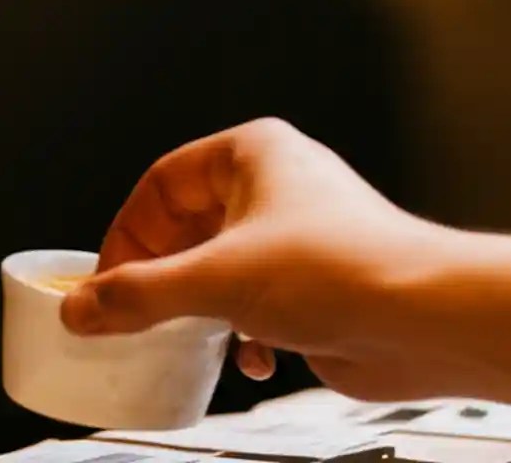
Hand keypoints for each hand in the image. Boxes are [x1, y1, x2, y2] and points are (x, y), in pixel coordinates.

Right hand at [60, 118, 460, 400]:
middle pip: (187, 230)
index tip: (106, 279)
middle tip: (131, 313)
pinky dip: (240, 334)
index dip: (126, 234)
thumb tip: (86, 306)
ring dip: (199, 312)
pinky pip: (252, 306)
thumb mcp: (216, 281)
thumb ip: (139, 296)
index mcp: (253, 154)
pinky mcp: (313, 287)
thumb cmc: (347, 269)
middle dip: (160, 279)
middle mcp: (275, 189)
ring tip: (186, 337)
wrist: (424, 321)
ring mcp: (295, 238)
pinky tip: (248, 357)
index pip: (161, 185)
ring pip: (218, 271)